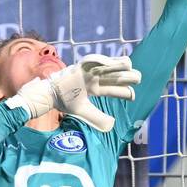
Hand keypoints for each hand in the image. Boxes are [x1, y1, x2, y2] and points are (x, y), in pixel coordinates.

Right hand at [6, 54, 139, 132]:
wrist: (47, 96)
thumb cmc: (63, 101)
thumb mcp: (82, 111)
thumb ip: (96, 117)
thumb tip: (112, 125)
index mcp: (93, 88)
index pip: (111, 89)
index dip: (122, 92)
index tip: (133, 96)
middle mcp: (92, 78)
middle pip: (112, 76)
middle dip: (125, 77)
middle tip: (139, 78)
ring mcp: (86, 72)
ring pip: (105, 67)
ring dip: (117, 65)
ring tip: (130, 64)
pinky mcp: (79, 67)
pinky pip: (91, 61)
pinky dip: (101, 61)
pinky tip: (112, 62)